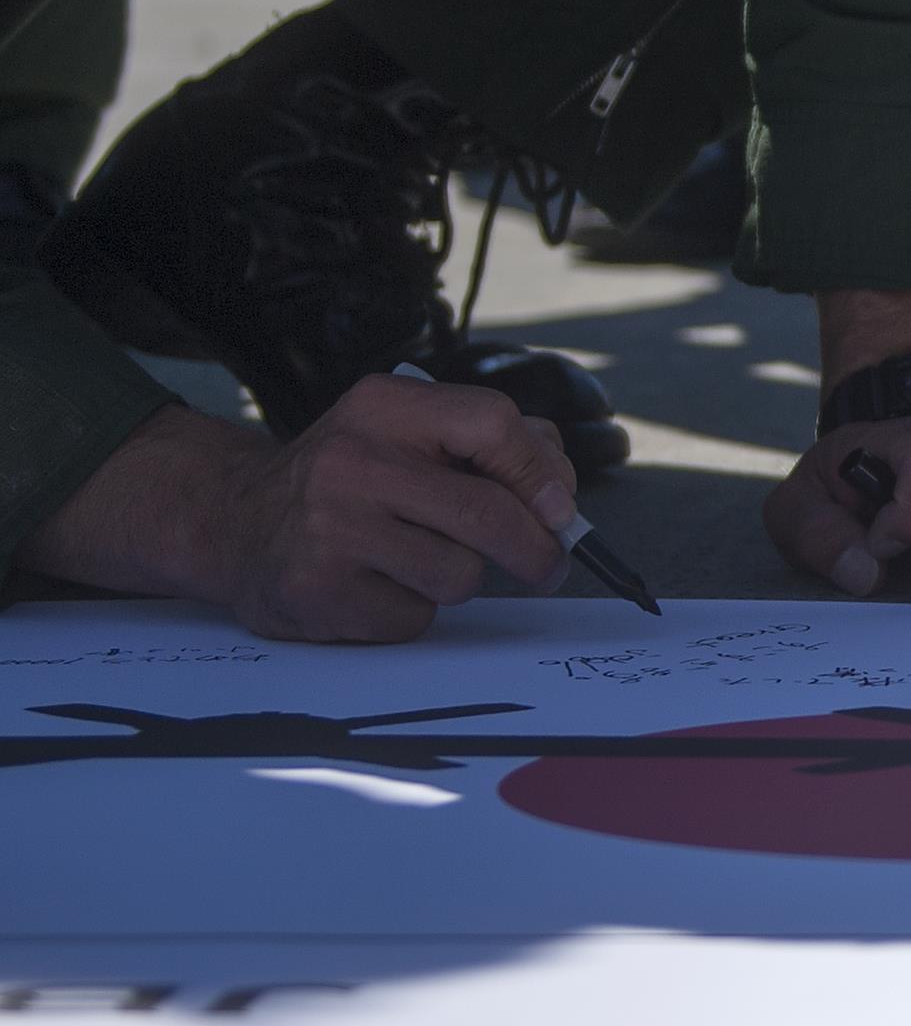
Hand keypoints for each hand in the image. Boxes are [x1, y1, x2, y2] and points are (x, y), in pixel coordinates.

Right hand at [29, 380, 571, 641]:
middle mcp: (352, 462)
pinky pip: (413, 617)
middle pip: (488, 513)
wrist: (233, 523)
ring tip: (415, 559)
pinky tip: (375, 586)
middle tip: (549, 566)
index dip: (540, 472)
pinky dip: (411, 611)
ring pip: (458, 574)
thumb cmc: (350, 479)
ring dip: (458, 578)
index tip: (561, 509)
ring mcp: (330, 529)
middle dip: (537, 549)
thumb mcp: (406, 431)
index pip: (492, 424)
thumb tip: (561, 495)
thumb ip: (490, 445)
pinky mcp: (317, 592)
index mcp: (384, 408)